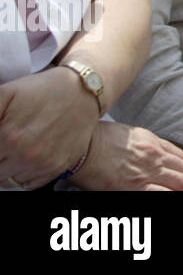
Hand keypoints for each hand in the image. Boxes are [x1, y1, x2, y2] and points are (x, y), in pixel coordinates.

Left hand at [0, 68, 99, 187]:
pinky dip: (22, 174)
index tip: (0, 138)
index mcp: (9, 137)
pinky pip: (27, 184)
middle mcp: (26, 155)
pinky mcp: (56, 168)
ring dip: (5, 167)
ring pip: (7, 180)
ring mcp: (42, 164)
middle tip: (5, 140)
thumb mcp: (6, 93)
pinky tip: (26, 155)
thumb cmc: (42, 90)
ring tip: (13, 147)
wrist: (83, 92)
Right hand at [70, 123, 182, 190]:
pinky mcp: (134, 186)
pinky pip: (160, 192)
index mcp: (154, 144)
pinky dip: (174, 196)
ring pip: (179, 182)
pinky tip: (181, 198)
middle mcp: (154, 157)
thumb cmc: (100, 139)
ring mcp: (146, 172)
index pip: (181, 160)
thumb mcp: (131, 135)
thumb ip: (149, 144)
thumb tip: (161, 153)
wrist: (82, 145)